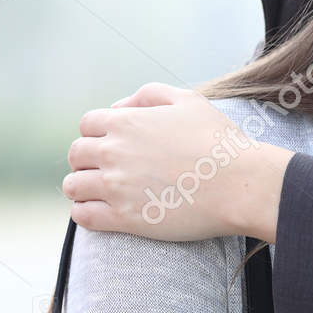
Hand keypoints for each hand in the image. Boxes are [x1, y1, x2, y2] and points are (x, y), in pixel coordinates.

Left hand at [63, 83, 290, 241]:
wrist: (239, 184)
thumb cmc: (218, 141)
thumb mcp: (189, 100)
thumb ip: (150, 95)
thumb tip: (121, 106)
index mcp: (127, 122)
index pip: (87, 124)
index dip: (97, 132)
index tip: (111, 143)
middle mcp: (114, 152)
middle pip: (76, 154)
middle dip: (87, 159)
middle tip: (106, 168)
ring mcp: (115, 186)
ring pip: (73, 186)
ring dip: (82, 187)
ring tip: (100, 192)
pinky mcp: (123, 218)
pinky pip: (83, 216)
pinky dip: (85, 213)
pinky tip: (101, 211)